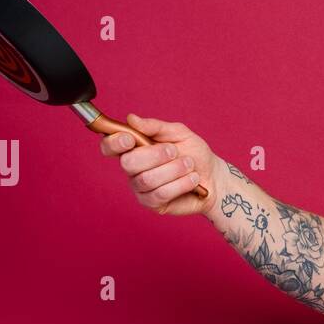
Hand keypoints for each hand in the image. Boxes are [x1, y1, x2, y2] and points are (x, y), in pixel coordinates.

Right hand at [99, 113, 217, 216]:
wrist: (214, 178)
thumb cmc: (195, 154)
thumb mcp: (179, 133)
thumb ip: (155, 126)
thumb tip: (132, 119)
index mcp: (134, 148)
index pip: (109, 146)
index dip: (114, 143)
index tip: (130, 139)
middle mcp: (133, 169)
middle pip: (128, 163)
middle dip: (155, 155)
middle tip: (175, 151)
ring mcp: (141, 188)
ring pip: (147, 179)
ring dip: (173, 170)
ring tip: (189, 165)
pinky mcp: (153, 204)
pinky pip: (160, 194)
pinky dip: (180, 184)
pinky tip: (192, 180)